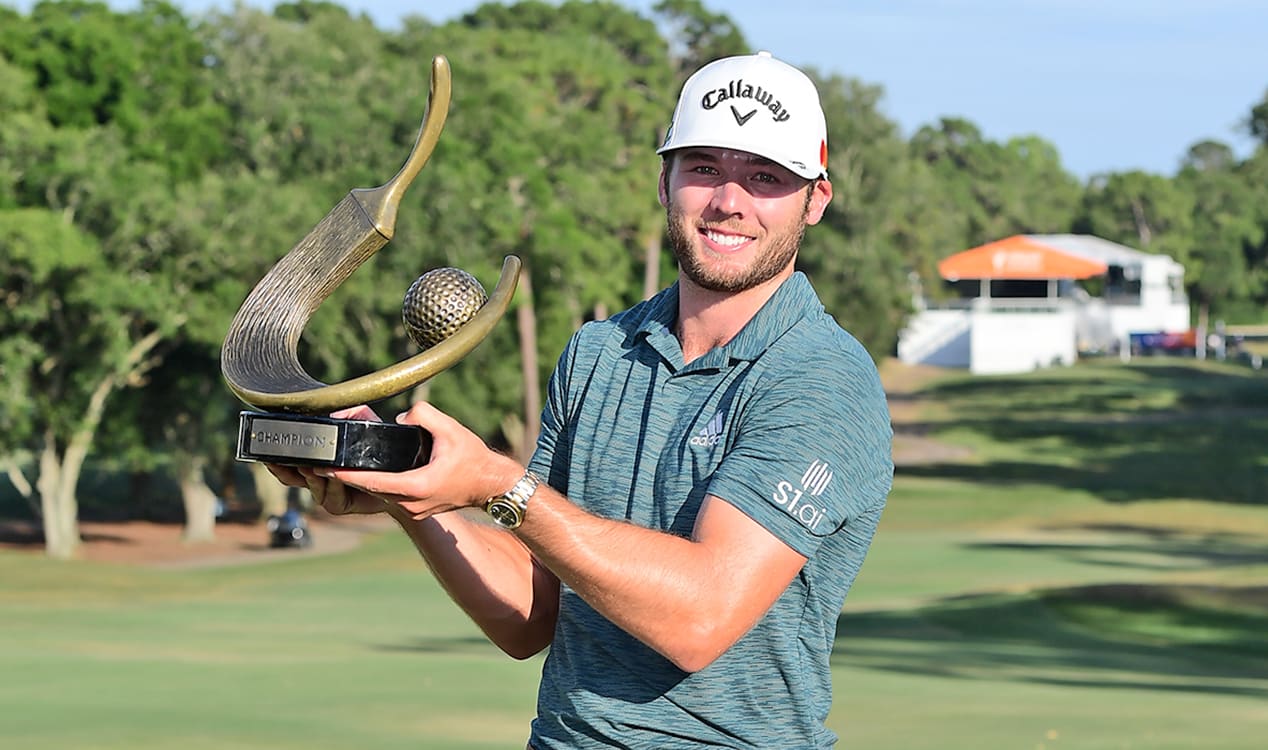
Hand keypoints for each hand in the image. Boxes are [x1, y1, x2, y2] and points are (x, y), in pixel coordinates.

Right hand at [263, 406, 386, 515]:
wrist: (399, 471)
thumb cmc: (376, 447)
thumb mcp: (361, 421)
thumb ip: (346, 412)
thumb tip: (331, 412)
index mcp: (317, 460)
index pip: (288, 461)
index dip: (276, 459)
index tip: (266, 452)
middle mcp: (319, 477)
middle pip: (290, 477)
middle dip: (283, 470)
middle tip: (280, 460)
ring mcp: (328, 492)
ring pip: (311, 486)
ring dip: (311, 476)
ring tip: (311, 466)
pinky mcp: (340, 504)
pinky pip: (330, 497)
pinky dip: (332, 486)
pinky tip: (337, 477)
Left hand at [314, 401, 523, 520]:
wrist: (492, 485)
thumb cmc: (473, 458)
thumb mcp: (451, 429)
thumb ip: (423, 415)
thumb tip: (401, 416)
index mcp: (416, 487)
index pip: (372, 482)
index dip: (346, 475)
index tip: (325, 467)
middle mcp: (411, 503)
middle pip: (369, 490)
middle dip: (344, 477)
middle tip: (319, 464)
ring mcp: (413, 510)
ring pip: (377, 494)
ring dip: (358, 482)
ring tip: (334, 467)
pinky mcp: (416, 509)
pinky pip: (388, 496)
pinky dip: (374, 485)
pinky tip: (362, 473)